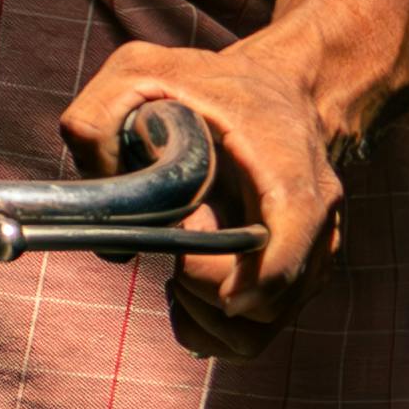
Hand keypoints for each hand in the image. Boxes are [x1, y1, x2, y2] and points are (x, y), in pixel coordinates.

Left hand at [63, 31, 345, 358]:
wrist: (285, 93)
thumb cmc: (212, 87)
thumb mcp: (145, 69)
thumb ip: (103, 110)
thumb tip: (94, 174)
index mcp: (286, 161)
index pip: (293, 230)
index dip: (251, 272)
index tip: (186, 268)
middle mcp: (315, 218)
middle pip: (266, 298)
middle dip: (202, 280)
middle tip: (178, 235)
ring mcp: (311, 258)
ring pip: (258, 329)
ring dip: (204, 310)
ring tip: (183, 261)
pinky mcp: (295, 284)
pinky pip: (251, 339)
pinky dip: (209, 327)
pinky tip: (189, 283)